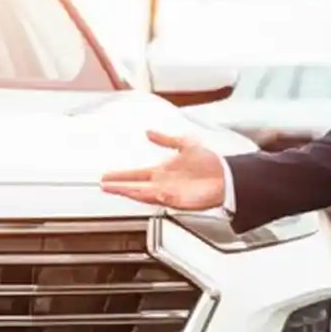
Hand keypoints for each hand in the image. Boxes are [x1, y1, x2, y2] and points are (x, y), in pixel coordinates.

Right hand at [99, 130, 226, 209]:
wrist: (228, 176)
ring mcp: (169, 192)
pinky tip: (134, 192)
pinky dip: (143, 195)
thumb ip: (166, 139)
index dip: (122, 175)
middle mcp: (163, 183)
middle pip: (135, 185)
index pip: (137, 174)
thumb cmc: (211, 164)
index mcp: (163, 172)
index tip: (108, 175)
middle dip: (118, 185)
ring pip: (141, 193)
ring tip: (111, 189)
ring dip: (126, 191)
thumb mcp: (185, 144)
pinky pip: (156, 197)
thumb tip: (150, 132)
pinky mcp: (177, 199)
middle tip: (103, 184)